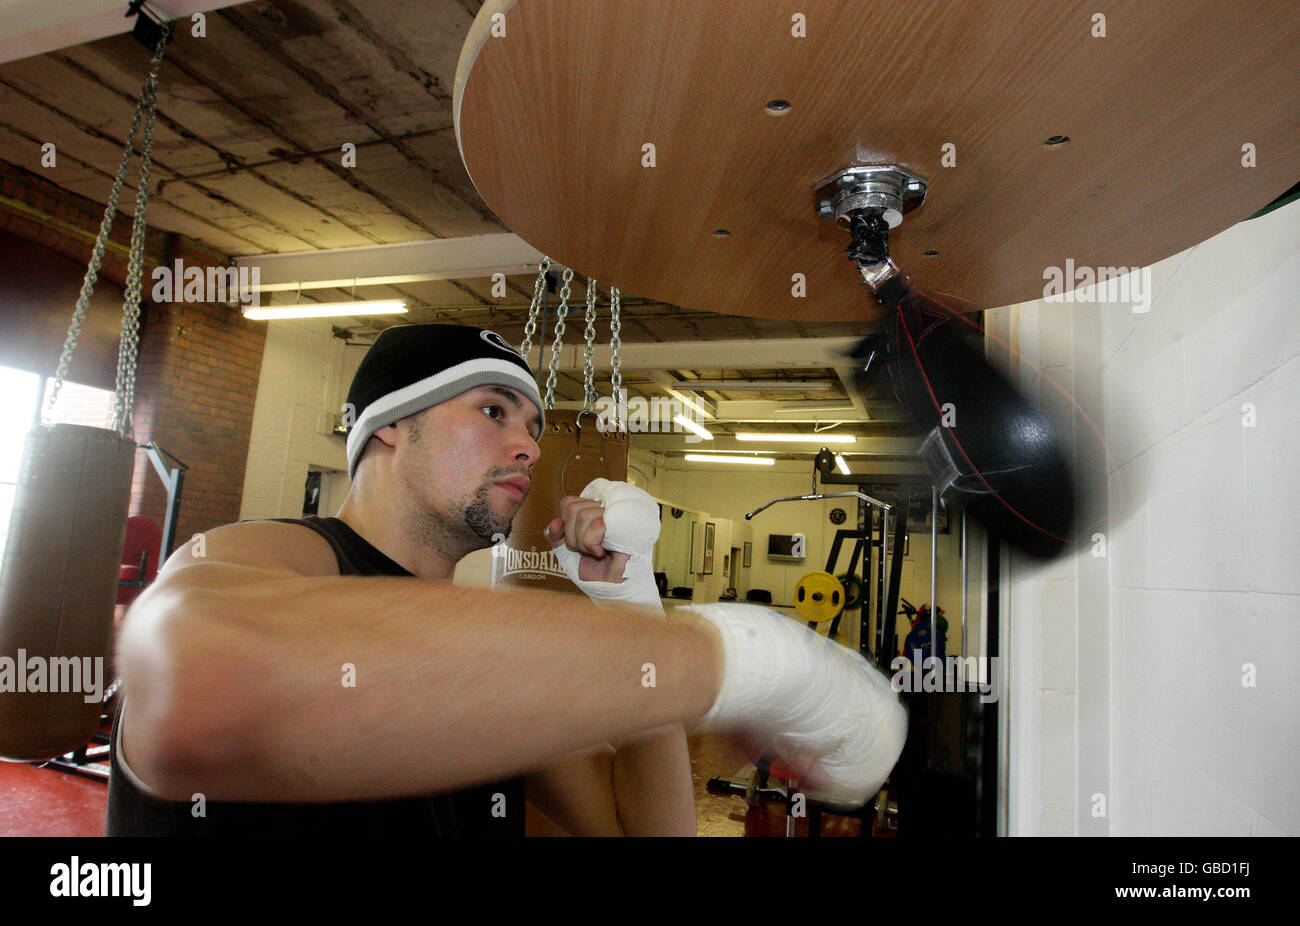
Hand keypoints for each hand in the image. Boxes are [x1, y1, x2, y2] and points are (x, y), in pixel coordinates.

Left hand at [546, 479, 662, 612]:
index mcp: (594, 510)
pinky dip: (592, 544)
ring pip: (583, 515)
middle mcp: (606, 508)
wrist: (613, 589)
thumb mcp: (567, 552)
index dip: (565, 525)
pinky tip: (604, 552)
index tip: (576, 542)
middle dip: (572, 536)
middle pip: (573, 508)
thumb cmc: (596, 570)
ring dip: (583, 542)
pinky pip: (596, 525)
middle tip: (587, 550)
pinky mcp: (625, 526)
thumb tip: (555, 523)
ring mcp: (617, 515)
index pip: (569, 503)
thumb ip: (556, 535)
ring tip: (597, 552)